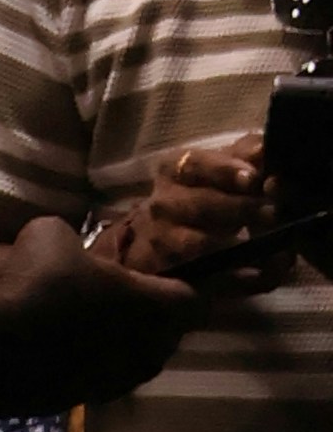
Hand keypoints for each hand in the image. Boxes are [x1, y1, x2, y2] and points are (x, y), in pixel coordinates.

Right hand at [0, 211, 194, 401]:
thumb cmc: (40, 285)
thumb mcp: (54, 234)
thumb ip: (77, 241)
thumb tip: (71, 249)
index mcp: (156, 308)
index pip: (195, 299)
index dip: (188, 283)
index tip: (172, 272)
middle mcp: (150, 350)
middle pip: (167, 330)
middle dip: (150, 311)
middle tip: (120, 290)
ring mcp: (120, 382)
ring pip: (135, 356)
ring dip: (120, 337)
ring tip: (87, 317)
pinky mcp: (89, 400)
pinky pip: (103, 374)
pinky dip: (90, 359)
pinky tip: (58, 342)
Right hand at [85, 139, 286, 299]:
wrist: (159, 238)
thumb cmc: (200, 196)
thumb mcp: (218, 170)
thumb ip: (245, 156)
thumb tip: (266, 150)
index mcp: (175, 171)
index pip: (197, 165)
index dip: (225, 170)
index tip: (252, 179)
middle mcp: (162, 204)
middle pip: (200, 205)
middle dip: (239, 209)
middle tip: (273, 213)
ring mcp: (162, 242)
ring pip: (197, 245)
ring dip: (236, 248)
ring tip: (271, 250)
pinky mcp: (170, 276)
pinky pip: (206, 281)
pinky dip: (237, 280)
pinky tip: (260, 276)